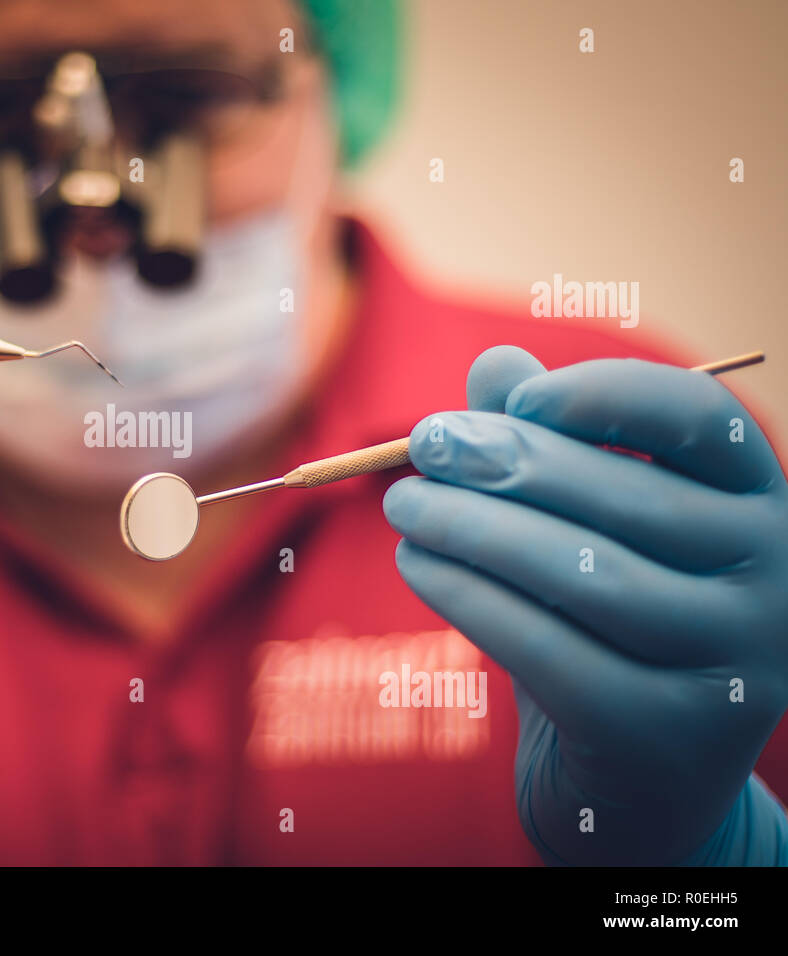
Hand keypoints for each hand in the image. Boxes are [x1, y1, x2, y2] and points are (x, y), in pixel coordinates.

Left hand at [384, 345, 787, 864]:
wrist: (635, 778)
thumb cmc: (605, 622)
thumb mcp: (587, 529)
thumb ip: (552, 444)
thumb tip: (496, 363)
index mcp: (760, 500)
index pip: (701, 418)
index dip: (603, 395)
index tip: (513, 396)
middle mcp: (773, 578)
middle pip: (626, 499)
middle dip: (507, 462)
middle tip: (424, 443)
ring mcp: (733, 663)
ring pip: (584, 576)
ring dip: (475, 530)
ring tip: (404, 506)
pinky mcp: (667, 734)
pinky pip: (550, 650)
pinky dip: (471, 599)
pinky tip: (418, 565)